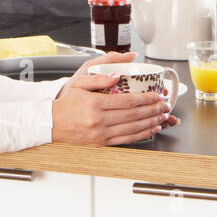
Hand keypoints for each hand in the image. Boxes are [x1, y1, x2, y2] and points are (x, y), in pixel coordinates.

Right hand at [52, 51, 178, 144]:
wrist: (52, 124)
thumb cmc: (66, 103)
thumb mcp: (80, 83)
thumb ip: (100, 78)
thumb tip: (118, 74)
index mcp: (95, 103)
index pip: (127, 101)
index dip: (145, 99)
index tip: (156, 96)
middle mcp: (99, 120)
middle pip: (133, 115)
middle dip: (153, 110)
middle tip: (164, 105)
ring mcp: (100, 133)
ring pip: (132, 128)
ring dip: (151, 122)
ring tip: (162, 117)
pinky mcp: (101, 142)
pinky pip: (126, 139)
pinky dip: (141, 134)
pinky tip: (150, 129)